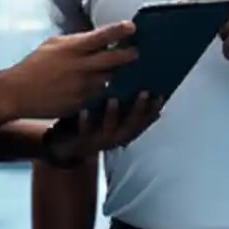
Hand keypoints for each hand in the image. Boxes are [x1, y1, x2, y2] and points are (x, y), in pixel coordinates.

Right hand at [3, 21, 137, 118]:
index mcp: (72, 48)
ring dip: (119, 74)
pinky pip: (100, 95)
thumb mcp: (53, 45)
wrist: (17, 93)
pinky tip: (113, 88)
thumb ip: (76, 41)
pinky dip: (107, 90)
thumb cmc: (35, 65)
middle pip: (113, 59)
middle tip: (137, 52)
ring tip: (128, 70)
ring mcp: (81, 87)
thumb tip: (97, 37)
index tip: (133, 26)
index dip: (119, 30)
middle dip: (129, 55)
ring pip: (110, 79)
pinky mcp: (81, 103)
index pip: (101, 36)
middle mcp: (79, 67)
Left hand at [48, 94, 164, 161]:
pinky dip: (86, 122)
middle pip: (132, 125)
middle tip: (144, 92)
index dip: (154, 109)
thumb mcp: (112, 114)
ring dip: (113, 114)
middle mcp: (117, 137)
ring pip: (110, 128)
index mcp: (126, 130)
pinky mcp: (82, 141)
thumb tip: (144, 82)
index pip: (145, 119)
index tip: (160, 94)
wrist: (67, 147)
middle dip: (138, 109)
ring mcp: (100, 140)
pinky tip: (84, 110)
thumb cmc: (94, 123)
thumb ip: (127, 102)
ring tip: (113, 99)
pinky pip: (84, 132)